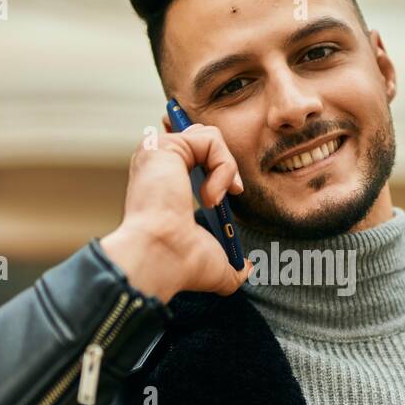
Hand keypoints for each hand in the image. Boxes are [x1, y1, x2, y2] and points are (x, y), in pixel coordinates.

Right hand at [100, 118, 253, 302]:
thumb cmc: (180, 263)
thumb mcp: (215, 261)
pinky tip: (210, 196)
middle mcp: (157, 163)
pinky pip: (211, 140)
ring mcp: (158, 151)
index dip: (217, 161)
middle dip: (225, 163)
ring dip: (225, 169)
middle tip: (224, 197)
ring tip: (214, 200)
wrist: (161, 258)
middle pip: (203, 137)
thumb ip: (233, 262)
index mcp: (163, 183)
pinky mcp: (165, 145)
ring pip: (210, 137)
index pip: (193, 152)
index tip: (232, 189)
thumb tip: (247, 268)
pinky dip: (223, 168)